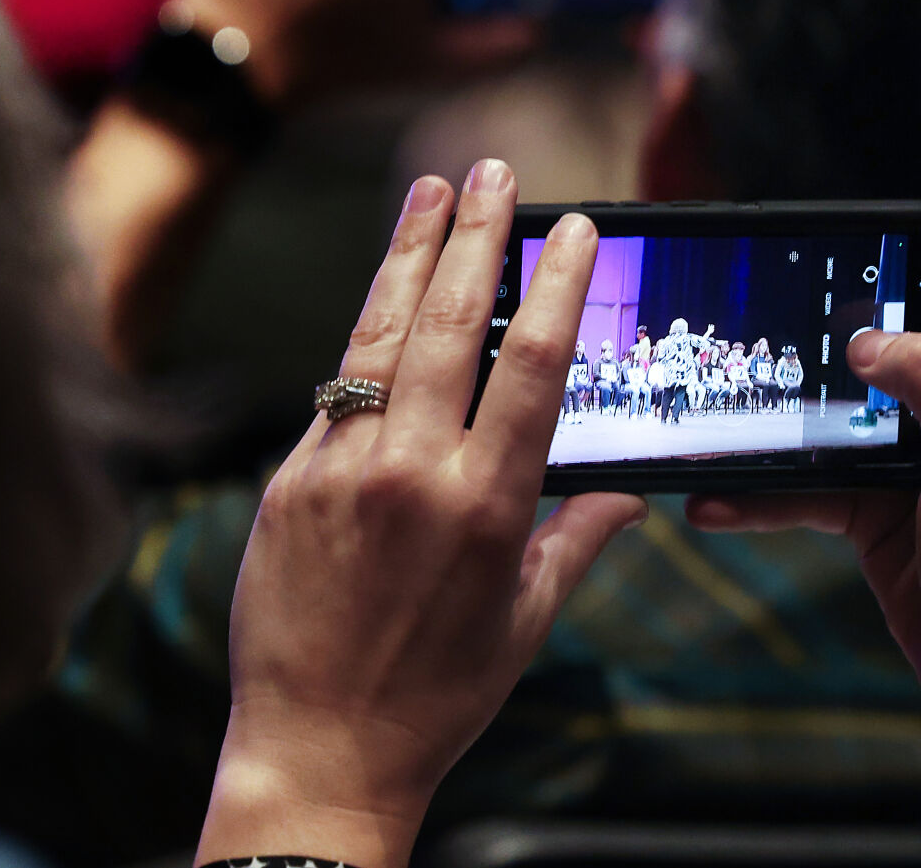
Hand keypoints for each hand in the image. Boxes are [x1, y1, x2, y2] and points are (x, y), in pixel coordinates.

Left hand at [199, 161, 644, 867]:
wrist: (316, 750)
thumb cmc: (435, 694)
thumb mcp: (527, 620)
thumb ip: (580, 541)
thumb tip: (632, 498)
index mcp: (487, 507)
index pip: (534, 366)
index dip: (555, 286)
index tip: (572, 229)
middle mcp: (412, 473)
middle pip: (449, 324)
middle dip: (476, 236)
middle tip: (492, 171)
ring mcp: (340, 469)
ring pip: (379, 335)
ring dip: (409, 254)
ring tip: (430, 191)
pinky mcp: (289, 480)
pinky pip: (337, 389)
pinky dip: (367, 334)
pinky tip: (386, 295)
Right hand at [687, 329, 920, 727]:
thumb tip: (868, 341)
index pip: (920, 339)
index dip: (870, 319)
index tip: (811, 304)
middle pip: (860, 386)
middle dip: (799, 379)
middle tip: (734, 368)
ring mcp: (906, 480)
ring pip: (821, 443)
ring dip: (762, 448)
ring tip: (703, 443)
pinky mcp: (874, 525)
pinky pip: (808, 498)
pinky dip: (760, 502)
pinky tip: (715, 505)